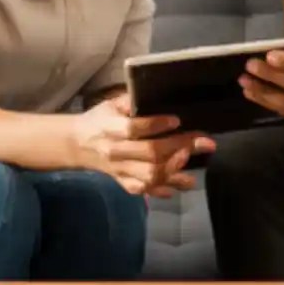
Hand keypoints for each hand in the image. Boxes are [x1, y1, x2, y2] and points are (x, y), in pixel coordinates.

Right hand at [72, 93, 215, 196]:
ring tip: (194, 168)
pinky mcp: (122, 182)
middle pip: (150, 153)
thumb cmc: (100, 119)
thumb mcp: (111, 104)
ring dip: (175, 172)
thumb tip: (156, 94)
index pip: (133, 128)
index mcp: (110, 127)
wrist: (77, 144)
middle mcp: (115, 151)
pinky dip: (163, 189)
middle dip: (181, 147)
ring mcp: (119, 170)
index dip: (156, 124)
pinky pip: (143, 190)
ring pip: (149, 176)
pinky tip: (181, 183)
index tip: (177, 120)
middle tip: (205, 141)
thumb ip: (131, 100)